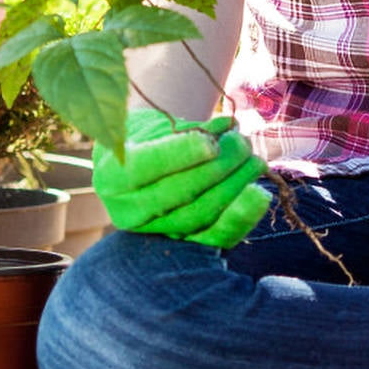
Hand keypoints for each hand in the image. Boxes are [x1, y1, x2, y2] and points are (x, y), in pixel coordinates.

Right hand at [93, 109, 269, 248]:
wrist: (142, 165)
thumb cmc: (148, 137)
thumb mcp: (152, 125)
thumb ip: (184, 129)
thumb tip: (224, 131)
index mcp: (110, 175)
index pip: (144, 166)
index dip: (181, 154)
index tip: (213, 141)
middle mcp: (127, 209)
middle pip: (178, 192)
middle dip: (218, 166)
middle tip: (243, 143)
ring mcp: (155, 231)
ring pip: (199, 214)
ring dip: (235, 186)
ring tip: (254, 160)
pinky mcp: (183, 244)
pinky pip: (216, 237)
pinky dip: (242, 216)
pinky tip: (259, 194)